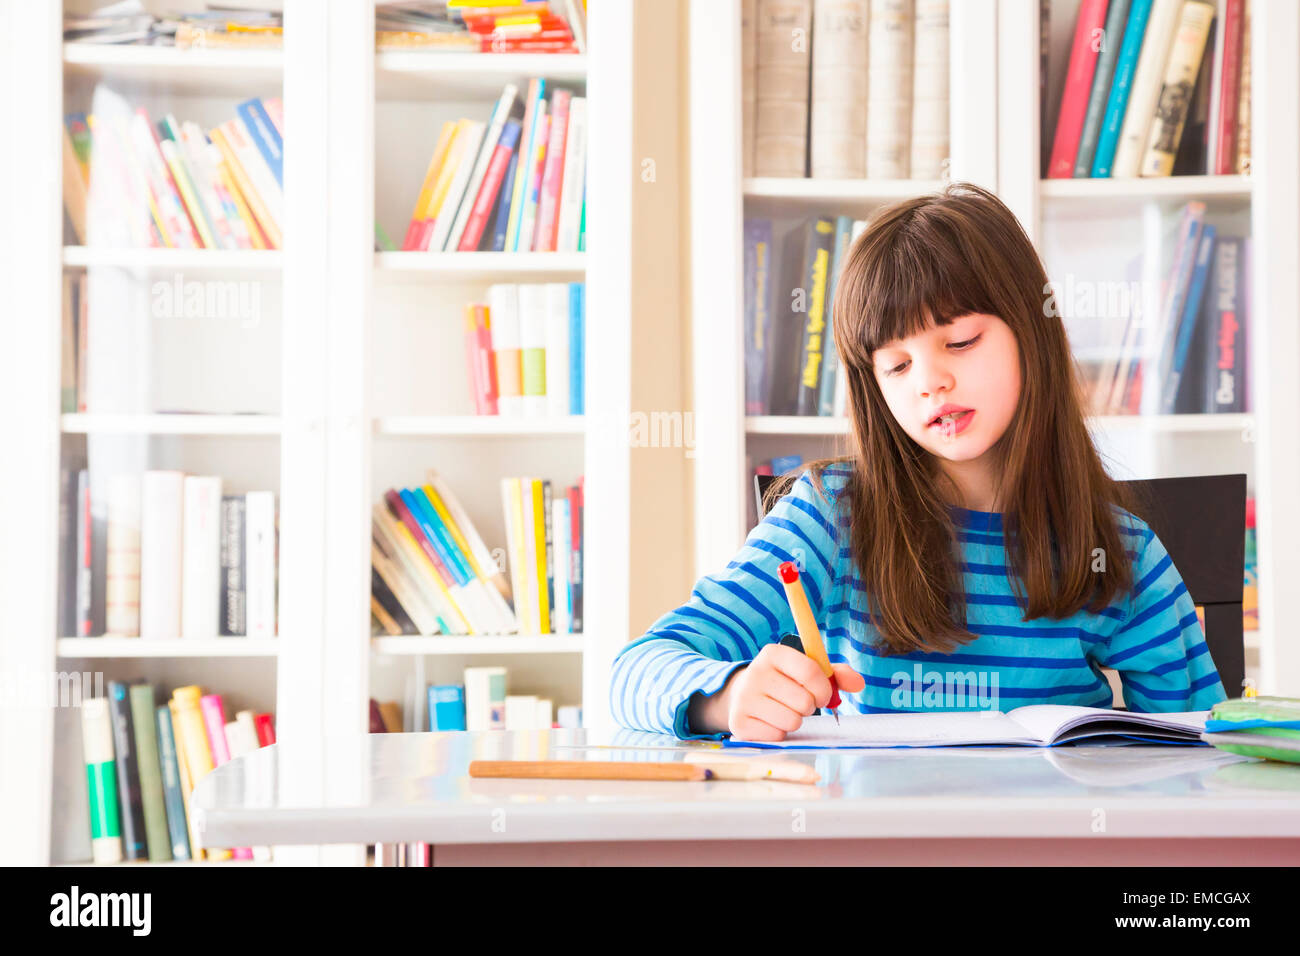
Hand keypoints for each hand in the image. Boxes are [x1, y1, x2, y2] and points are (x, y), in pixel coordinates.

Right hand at [718, 642, 865, 741]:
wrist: (743, 695)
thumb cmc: (784, 682)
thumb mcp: (807, 671)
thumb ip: (836, 675)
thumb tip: (859, 684)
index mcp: (774, 653)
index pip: (810, 671)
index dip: (824, 689)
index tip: (823, 696)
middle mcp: (755, 672)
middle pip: (804, 701)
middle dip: (810, 707)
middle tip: (800, 704)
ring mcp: (744, 698)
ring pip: (792, 720)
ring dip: (796, 721)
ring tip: (785, 711)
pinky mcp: (738, 722)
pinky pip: (777, 735)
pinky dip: (781, 732)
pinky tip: (772, 721)